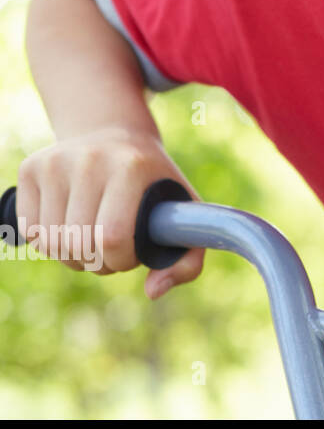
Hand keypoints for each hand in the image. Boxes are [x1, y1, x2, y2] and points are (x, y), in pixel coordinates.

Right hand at [15, 127, 205, 300]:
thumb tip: (154, 292)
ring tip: (93, 240)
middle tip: (112, 250)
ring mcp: (57, 162)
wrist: (117, 136)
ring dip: (72, 256)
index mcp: (132, 167)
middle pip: (79, 245)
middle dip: (98, 263)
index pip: (112, 237)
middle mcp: (91, 159)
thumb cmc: (154, 187)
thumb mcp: (183, 214)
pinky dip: (49, 242)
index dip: (121, 261)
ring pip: (51, 242)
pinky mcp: (31, 168)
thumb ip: (187, 261)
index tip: (131, 255)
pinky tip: (70, 226)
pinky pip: (31, 231)